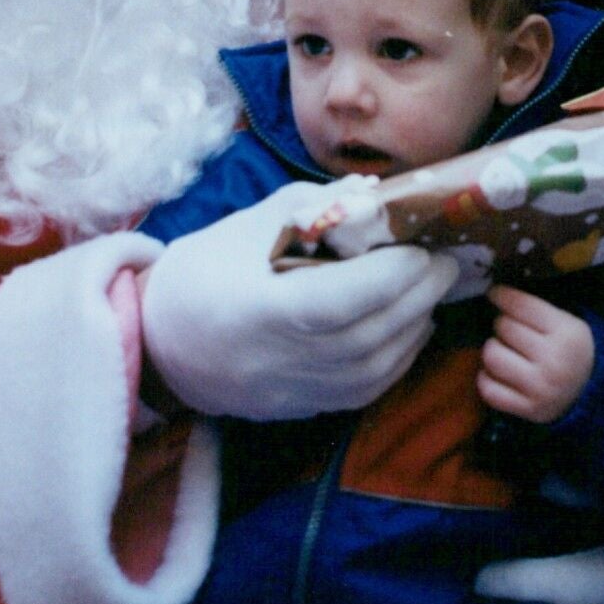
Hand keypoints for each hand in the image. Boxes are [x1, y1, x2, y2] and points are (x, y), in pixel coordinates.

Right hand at [140, 179, 458, 417]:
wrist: (158, 341)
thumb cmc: (201, 273)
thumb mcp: (247, 226)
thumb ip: (312, 208)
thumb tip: (373, 194)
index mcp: (259, 311)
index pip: (340, 301)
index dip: (391, 275)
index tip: (421, 245)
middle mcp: (279, 361)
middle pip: (368, 335)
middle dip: (417, 295)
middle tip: (445, 260)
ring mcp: (291, 393)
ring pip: (374, 369)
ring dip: (414, 327)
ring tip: (431, 290)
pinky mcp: (300, 409)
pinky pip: (364, 392)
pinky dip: (397, 359)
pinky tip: (409, 327)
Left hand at [478, 285, 594, 422]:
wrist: (591, 393)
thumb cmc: (572, 350)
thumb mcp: (568, 322)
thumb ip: (537, 308)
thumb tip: (497, 292)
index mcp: (567, 333)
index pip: (521, 305)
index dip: (502, 295)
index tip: (495, 293)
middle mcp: (554, 361)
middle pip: (504, 328)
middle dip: (503, 324)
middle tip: (509, 328)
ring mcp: (540, 388)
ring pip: (492, 356)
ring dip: (493, 349)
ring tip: (503, 350)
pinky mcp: (528, 410)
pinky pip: (488, 389)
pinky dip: (486, 378)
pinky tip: (496, 372)